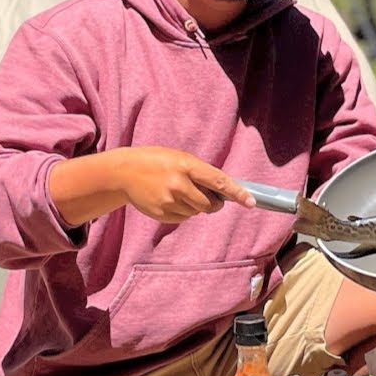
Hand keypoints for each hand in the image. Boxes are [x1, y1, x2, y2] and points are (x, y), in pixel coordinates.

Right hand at [116, 146, 255, 222]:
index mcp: (186, 166)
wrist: (124, 172)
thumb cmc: (157, 161)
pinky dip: (183, 211)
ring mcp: (169, 201)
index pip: (218, 181)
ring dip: (196, 206)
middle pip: (209, 204)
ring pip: (196, 212)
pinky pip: (183, 218)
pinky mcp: (161, 213)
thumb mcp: (179, 158)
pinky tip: (170, 198)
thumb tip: (223, 191)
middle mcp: (178, 184)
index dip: (237, 193)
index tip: (251, 202)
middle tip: (209, 196)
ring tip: (180, 191)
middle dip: (214, 203)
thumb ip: (200, 172)